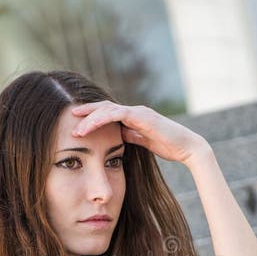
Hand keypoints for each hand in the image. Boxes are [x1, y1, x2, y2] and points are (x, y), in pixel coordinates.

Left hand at [70, 100, 209, 164]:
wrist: (188, 148)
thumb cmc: (169, 146)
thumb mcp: (143, 142)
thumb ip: (130, 136)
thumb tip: (117, 136)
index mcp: (133, 117)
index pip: (108, 113)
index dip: (91, 117)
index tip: (76, 124)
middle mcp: (134, 111)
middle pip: (104, 107)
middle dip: (86, 112)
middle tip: (68, 118)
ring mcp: (138, 112)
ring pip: (108, 109)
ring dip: (90, 118)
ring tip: (76, 127)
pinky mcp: (142, 116)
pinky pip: (117, 114)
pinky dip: (102, 119)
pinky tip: (90, 125)